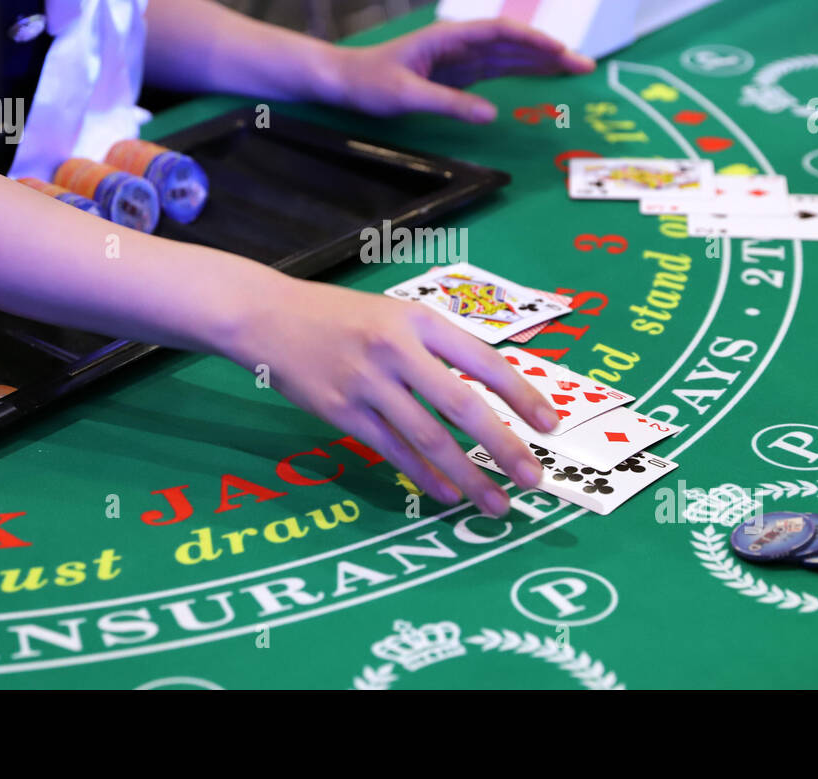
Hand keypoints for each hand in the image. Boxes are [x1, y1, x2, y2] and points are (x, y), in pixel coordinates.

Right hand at [225, 275, 560, 516]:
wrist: (268, 318)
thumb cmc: (340, 317)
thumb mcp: (395, 315)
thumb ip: (437, 348)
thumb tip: (489, 395)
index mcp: (419, 321)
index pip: (483, 361)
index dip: (521, 395)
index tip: (549, 425)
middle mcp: (396, 350)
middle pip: (462, 406)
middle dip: (504, 446)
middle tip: (535, 478)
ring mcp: (367, 383)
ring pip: (428, 438)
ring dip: (468, 475)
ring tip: (497, 503)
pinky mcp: (341, 412)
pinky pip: (391, 451)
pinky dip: (423, 476)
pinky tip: (447, 495)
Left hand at [326, 18, 593, 122]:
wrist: (342, 81)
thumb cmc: (368, 82)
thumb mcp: (406, 96)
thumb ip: (449, 104)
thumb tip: (491, 115)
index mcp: (447, 38)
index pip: (500, 33)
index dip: (533, 40)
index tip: (561, 50)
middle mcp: (458, 43)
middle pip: (512, 43)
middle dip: (549, 52)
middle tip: (585, 65)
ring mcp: (459, 59)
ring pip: (509, 56)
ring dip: (541, 62)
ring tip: (575, 69)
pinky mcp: (457, 75)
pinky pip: (497, 71)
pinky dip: (522, 73)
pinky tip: (542, 76)